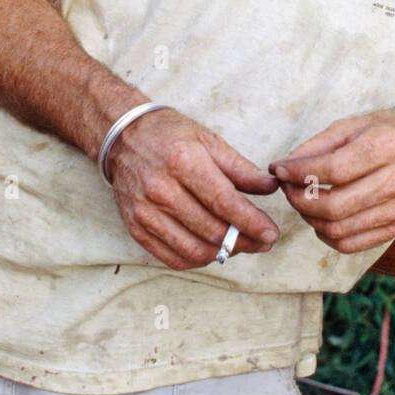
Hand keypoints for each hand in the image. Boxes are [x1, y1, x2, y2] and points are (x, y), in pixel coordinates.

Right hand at [109, 107, 281, 269]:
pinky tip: (212, 249)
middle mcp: (161, 189)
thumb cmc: (170, 135)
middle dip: (244, 241)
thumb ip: (241, 168)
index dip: (252, 223)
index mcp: (183, 161)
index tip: (271, 232)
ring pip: (194, 249)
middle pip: (211, 229)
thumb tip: (271, 188)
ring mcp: (145, 211)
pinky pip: (172, 258)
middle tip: (263, 241)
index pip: (224, 203)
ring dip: (223, 253)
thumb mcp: (209, 140)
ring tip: (239, 244)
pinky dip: (198, 259)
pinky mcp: (135, 228)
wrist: (123, 137)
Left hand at [268, 109, 394, 253]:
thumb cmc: (384, 134)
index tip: (279, 170)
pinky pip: (348, 244)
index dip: (299, 173)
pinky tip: (321, 216)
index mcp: (386, 146)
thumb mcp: (351, 126)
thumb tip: (281, 169)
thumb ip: (315, 147)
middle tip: (288, 189)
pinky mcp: (394, 228)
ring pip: (337, 230)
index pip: (333, 169)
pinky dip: (325, 234)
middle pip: (334, 206)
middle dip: (299, 200)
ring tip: (303, 200)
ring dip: (309, 218)